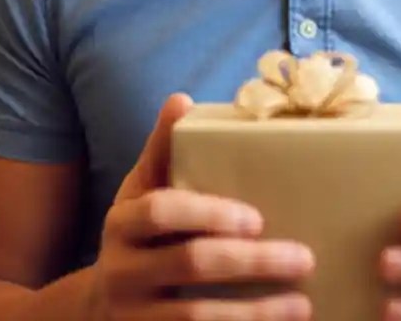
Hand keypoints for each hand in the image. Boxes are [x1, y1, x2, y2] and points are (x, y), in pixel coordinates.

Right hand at [89, 94, 314, 319]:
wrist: (96, 309)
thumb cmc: (138, 237)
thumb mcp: (140, 192)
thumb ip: (163, 150)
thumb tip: (182, 100)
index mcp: (122, 223)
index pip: (162, 212)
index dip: (209, 213)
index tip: (256, 219)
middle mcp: (122, 270)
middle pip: (190, 265)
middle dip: (251, 262)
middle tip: (303, 259)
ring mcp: (135, 315)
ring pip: (195, 317)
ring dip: (254, 313)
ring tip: (302, 306)